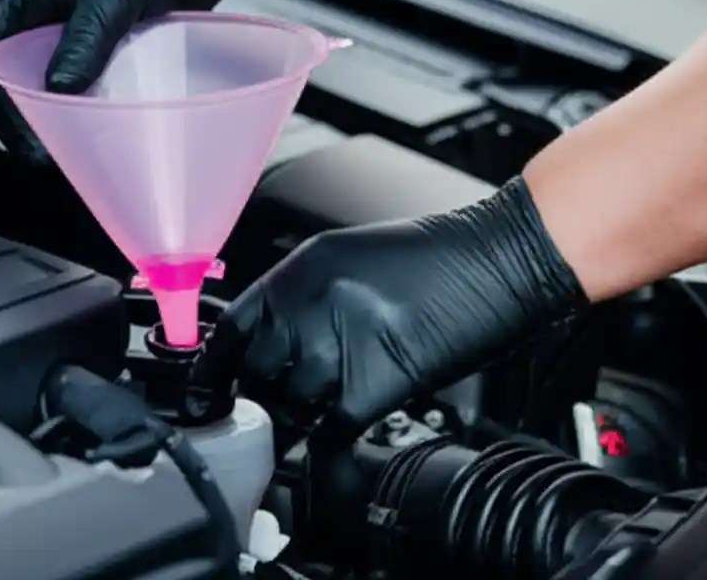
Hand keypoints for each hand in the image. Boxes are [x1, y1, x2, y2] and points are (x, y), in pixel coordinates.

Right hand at [0, 0, 247, 161]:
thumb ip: (86, 39)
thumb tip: (58, 91)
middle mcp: (37, 9)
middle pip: (0, 68)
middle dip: (6, 116)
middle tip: (30, 155)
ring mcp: (63, 28)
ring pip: (32, 80)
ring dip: (36, 117)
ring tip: (51, 153)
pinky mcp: (91, 46)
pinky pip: (66, 81)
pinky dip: (66, 108)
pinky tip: (77, 132)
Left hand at [206, 177, 587, 446]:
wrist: (500, 260)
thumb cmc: (435, 258)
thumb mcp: (348, 258)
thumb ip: (303, 296)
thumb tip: (271, 339)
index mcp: (298, 271)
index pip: (230, 330)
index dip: (215, 367)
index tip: (207, 391)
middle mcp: (308, 308)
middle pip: (255, 373)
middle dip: (264, 392)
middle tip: (279, 399)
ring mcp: (338, 348)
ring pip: (289, 407)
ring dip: (301, 417)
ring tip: (322, 410)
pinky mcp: (373, 387)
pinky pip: (329, 434)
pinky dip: (327, 448)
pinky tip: (331, 445)